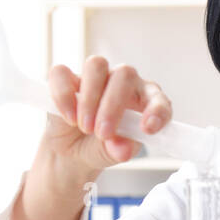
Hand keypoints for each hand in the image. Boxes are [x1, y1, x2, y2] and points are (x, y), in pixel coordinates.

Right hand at [43, 56, 171, 170]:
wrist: (72, 152)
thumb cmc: (102, 147)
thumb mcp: (113, 154)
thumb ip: (119, 150)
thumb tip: (122, 150)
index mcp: (144, 99)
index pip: (158, 97)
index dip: (156, 110)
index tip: (147, 129)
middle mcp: (122, 82)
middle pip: (124, 75)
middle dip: (113, 106)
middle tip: (103, 133)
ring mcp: (95, 76)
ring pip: (96, 66)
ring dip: (90, 98)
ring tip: (85, 127)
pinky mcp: (65, 78)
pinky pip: (62, 73)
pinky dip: (64, 95)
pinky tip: (69, 117)